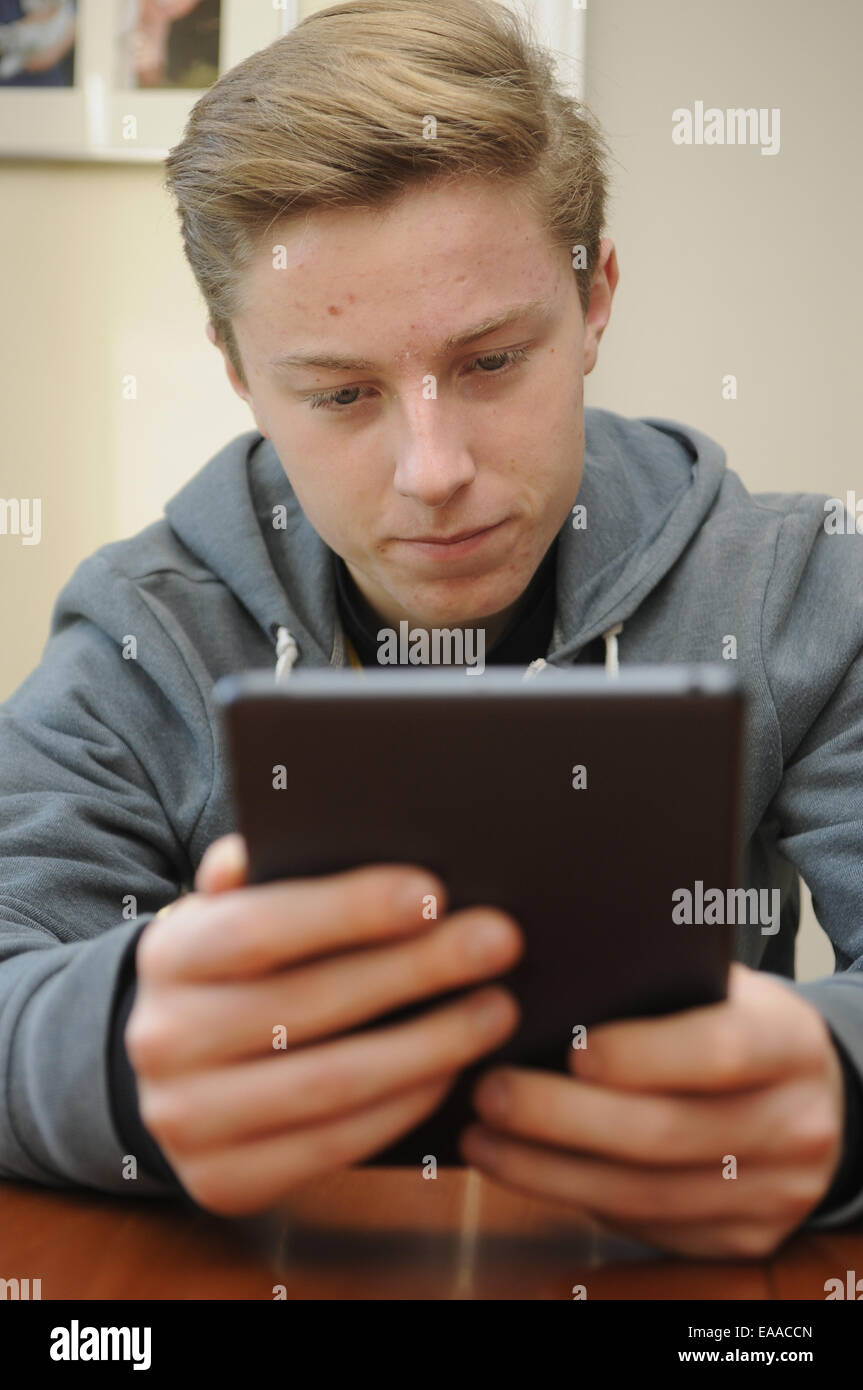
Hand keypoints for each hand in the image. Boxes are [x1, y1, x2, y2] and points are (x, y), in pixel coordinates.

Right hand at [126, 835, 521, 1214]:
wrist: (175, 1073)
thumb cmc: (233, 971)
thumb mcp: (228, 915)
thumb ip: (257, 878)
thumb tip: (274, 842)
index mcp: (168, 957)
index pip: (259, 929)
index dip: (349, 910)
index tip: (433, 893)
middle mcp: (164, 1041)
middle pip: (309, 1004)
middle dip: (417, 969)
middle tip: (499, 941)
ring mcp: (187, 1122)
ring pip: (332, 1083)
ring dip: (430, 1044)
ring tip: (496, 1008)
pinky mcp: (224, 1183)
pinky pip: (335, 1145)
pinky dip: (405, 1104)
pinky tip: (454, 1069)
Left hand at [459, 963, 845, 1258]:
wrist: (812, 1094)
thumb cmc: (736, 1020)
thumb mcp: (721, 986)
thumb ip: (656, 981)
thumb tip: (548, 981)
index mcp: (789, 1042)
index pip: (720, 1050)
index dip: (642, 1054)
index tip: (571, 1049)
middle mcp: (794, 1124)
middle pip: (666, 1133)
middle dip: (563, 1117)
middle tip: (491, 1091)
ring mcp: (775, 1194)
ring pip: (646, 1196)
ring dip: (549, 1169)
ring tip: (483, 1135)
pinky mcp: (744, 1239)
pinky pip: (648, 1228)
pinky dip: (576, 1199)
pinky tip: (524, 1169)